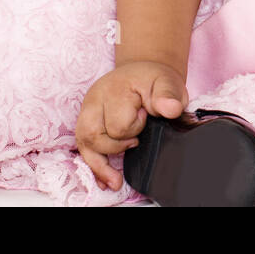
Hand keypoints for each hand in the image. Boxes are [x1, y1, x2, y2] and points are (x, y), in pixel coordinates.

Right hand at [75, 60, 189, 191]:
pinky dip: (94, 164)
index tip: (147, 117)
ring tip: (115, 180)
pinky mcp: (86, 121)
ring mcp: (87, 110)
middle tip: (135, 140)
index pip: (117, 124)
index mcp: (115, 89)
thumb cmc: (154, 80)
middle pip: (93, 135)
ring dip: (100, 163)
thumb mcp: (167, 82)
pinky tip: (104, 179)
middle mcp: (95, 99)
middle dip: (115, 146)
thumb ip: (168, 96)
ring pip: (84, 143)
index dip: (135, 127)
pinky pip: (83, 146)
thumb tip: (171, 109)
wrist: (142, 73)